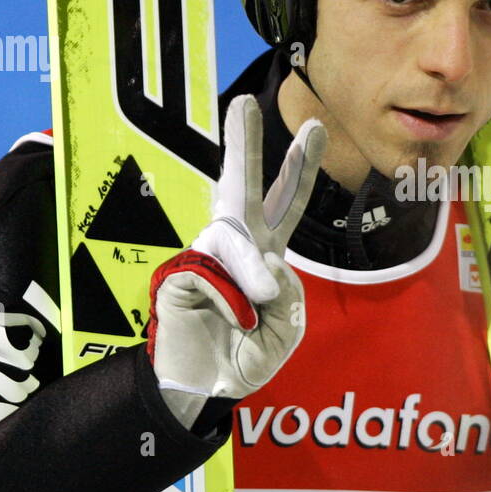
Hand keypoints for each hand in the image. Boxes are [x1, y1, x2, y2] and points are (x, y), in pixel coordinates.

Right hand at [146, 95, 326, 414]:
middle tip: (243, 102)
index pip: (287, 203)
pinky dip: (229, 301)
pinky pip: (211, 276)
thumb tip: (269, 265)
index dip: (300, 168)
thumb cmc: (244, 356)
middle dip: (244, 144)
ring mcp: (203, 258)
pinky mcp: (178, 274)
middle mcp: (234, 247)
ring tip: (262, 298)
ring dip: (252, 268)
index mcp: (266, 253)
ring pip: (233, 241)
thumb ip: (289, 296)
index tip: (312, 128)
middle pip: (241, 187)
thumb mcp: (286, 329)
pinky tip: (230, 321)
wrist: (203, 390)